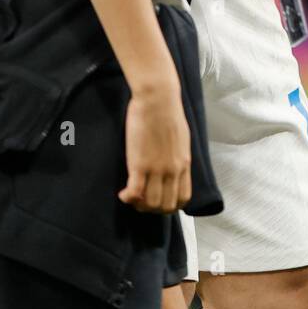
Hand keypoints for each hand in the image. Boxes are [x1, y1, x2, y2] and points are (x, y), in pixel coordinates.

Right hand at [120, 85, 191, 213]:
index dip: (170, 205)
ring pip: (151, 203)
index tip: (158, 199)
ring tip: (131, 196)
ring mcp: (157, 169)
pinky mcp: (140, 164)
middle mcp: (173, 170)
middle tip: (141, 201)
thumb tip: (174, 163)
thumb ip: (178, 155)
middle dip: (153, 209)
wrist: (158, 99)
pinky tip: (123, 193)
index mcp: (184, 164)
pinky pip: (135, 193)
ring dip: (139, 205)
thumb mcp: (181, 138)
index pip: (183, 198)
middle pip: (166, 206)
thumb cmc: (168, 112)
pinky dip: (128, 198)